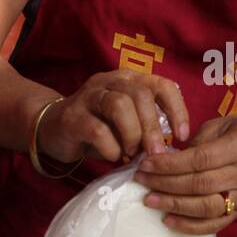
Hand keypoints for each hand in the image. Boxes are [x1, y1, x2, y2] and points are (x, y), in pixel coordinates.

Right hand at [35, 71, 189, 165]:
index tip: (182, 136)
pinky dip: (111, 147)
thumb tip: (172, 149)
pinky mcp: (72, 116)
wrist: (54, 129)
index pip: (163, 85)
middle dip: (153, 127)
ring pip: (119, 106)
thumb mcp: (129, 124)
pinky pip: (97, 130)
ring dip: (131, 134)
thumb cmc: (100, 127)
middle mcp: (111, 81)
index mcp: (131, 80)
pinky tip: (113, 156)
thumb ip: (148, 128)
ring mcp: (89, 96)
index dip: (177, 110)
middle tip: (157, 153)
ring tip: (131, 153)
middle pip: (140, 95)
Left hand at [132, 111, 236, 233]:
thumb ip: (199, 138)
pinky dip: (191, 227)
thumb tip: (169, 154)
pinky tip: (168, 221)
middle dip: (166, 184)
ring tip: (149, 200)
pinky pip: (215, 224)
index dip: (170, 164)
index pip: (199, 160)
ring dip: (174, 206)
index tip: (146, 163)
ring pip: (206, 207)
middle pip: (199, 184)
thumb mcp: (225, 122)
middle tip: (140, 180)